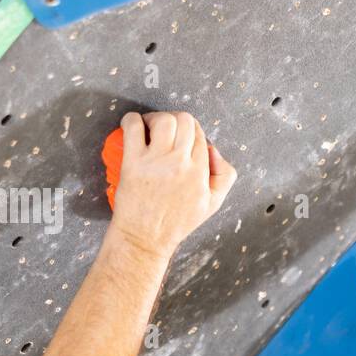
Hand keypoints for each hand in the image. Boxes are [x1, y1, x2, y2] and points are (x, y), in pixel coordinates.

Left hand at [109, 111, 236, 256]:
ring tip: (150, 127)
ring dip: (156, 117)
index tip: (181, 138)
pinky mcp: (133, 162)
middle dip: (176, 120)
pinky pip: (134, 127)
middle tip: (166, 130)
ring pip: (164, 120)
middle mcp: (181, 163)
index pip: (200, 135)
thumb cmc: (176, 223)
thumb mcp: (213, 204)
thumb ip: (224, 176)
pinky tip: (131, 125)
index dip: (191, 131)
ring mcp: (157, 161)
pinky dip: (131, 120)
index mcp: (200, 172)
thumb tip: (213, 150)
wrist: (145, 238)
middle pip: (185, 121)